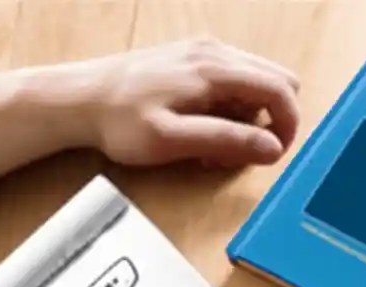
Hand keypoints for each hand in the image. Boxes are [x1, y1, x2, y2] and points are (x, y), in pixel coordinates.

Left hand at [73, 38, 300, 167]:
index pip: (281, 91)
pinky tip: (203, 126)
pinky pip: (235, 81)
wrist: (76, 99)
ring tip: (213, 143)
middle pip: (277, 82)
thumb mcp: (172, 140)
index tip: (273, 155)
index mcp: (215, 69)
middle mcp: (216, 52)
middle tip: (240, 150)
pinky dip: (232, 107)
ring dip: (250, 117)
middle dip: (271, 121)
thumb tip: (273, 148)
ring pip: (257, 82)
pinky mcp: (193, 58)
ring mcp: (204, 51)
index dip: (289, 126)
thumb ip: (226, 141)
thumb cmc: (119, 122)